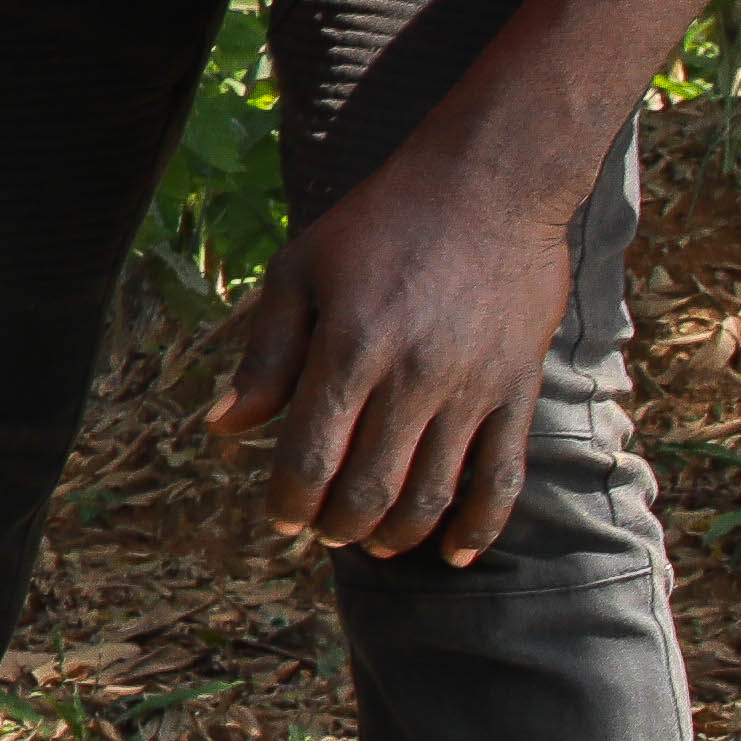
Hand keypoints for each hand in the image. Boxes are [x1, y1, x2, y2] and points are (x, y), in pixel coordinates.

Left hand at [212, 135, 577, 561]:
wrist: (490, 187)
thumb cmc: (381, 224)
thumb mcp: (301, 271)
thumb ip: (265, 356)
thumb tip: (222, 428)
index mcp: (350, 347)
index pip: (312, 455)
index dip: (291, 502)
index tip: (282, 518)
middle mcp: (414, 377)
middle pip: (370, 489)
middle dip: (338, 528)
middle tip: (323, 533)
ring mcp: (472, 389)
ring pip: (432, 495)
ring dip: (396, 535)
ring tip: (371, 542)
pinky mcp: (518, 391)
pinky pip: (502, 478)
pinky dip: (478, 526)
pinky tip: (452, 553)